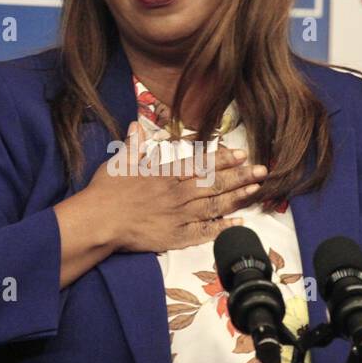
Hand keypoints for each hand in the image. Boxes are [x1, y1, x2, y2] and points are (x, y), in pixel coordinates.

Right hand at [86, 120, 267, 253]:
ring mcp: (178, 216)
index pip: (199, 164)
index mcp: (164, 173)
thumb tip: (135, 125)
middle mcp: (177, 193)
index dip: (222, 158)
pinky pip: (204, 232)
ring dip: (238, 197)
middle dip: (240, 176)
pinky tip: (239, 223)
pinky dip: (222, 228)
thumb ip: (133, 145)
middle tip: (263, 170)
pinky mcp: (175, 237)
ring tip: (257, 190)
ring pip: (214, 205)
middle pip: (214, 183)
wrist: (98, 222)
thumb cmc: (106, 191)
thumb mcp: (119, 162)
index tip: (241, 153)